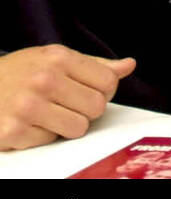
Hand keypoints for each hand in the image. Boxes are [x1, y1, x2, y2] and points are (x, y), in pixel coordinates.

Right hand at [0, 45, 134, 150]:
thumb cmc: (19, 72)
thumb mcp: (53, 58)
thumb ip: (93, 65)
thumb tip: (129, 66)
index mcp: (58, 58)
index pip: (108, 81)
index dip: (103, 91)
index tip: (88, 91)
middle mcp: (44, 80)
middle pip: (96, 107)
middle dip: (86, 109)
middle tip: (67, 104)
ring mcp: (27, 107)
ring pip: (79, 127)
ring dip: (67, 125)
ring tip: (49, 114)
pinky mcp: (14, 131)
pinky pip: (51, 141)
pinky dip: (43, 135)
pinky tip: (29, 123)